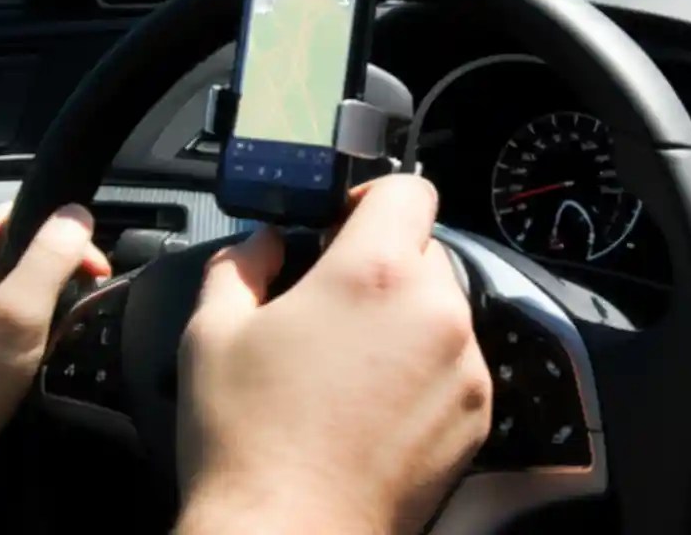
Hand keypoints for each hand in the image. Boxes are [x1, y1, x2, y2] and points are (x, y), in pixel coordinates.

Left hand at [0, 203, 109, 509]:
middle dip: (65, 272)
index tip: (95, 266)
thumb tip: (79, 213)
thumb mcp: (19, 308)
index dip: (64, 228)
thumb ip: (51, 257)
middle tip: (87, 301)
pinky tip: (51, 353)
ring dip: (55, 307)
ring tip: (70, 331)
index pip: (22, 212)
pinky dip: (40, 333)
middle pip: (27, 250)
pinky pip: (17, 322)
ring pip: (26, 289)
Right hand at [176, 175, 491, 534]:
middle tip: (333, 305)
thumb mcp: (213, 332)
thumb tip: (265, 243)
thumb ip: (242, 263)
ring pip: (443, 308)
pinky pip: (458, 362)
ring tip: (351, 365)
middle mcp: (434, 310)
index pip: (407, 190)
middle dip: (382, 265)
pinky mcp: (477, 412)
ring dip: (406, 318)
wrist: (292, 534)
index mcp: (375, 273)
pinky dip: (426, 368)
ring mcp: (465, 364)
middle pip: (424, 250)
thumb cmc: (248, 440)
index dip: (369, 199)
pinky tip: (376, 403)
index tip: (342, 225)